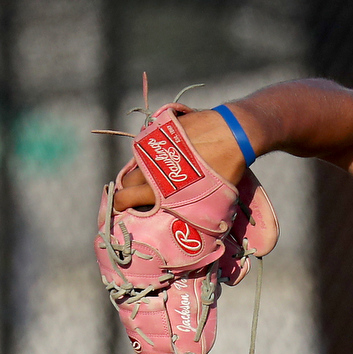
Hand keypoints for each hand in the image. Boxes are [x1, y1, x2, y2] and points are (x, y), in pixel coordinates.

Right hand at [112, 109, 246, 211]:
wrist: (231, 133)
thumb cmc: (226, 170)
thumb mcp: (210, 200)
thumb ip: (189, 209)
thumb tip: (184, 221)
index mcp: (160, 190)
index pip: (125, 199)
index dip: (121, 205)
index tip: (124, 209)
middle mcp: (151, 169)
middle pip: (126, 182)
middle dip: (127, 190)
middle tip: (135, 195)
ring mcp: (153, 148)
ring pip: (135, 164)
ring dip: (139, 172)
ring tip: (151, 177)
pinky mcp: (157, 131)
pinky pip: (146, 147)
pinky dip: (149, 155)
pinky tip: (160, 160)